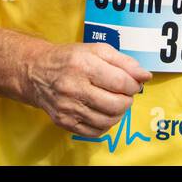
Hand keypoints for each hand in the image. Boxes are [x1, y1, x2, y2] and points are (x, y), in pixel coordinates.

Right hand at [22, 41, 150, 138]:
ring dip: (119, 113)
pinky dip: (105, 123)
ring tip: (115, 102)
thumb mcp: (97, 50)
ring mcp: (68, 107)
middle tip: (125, 94)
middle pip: (116, 104)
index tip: (134, 84)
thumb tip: (145, 76)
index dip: (133, 85)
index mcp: (84, 65)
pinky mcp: (64, 122)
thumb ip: (124, 62)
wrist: (37, 72)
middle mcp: (74, 87)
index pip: (121, 82)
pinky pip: (95, 131)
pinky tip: (103, 111)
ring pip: (107, 120)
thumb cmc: (70, 59)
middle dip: (128, 100)